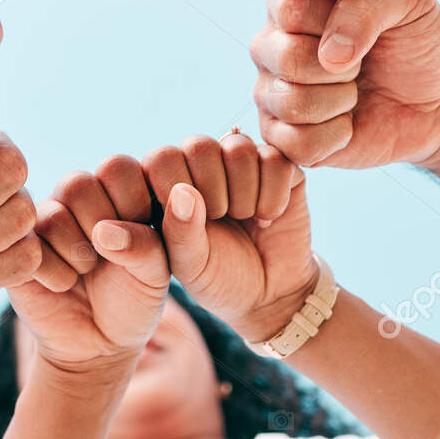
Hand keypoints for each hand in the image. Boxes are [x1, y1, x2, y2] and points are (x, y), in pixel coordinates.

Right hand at [9, 155, 172, 374]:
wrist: (98, 345)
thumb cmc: (132, 301)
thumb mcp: (154, 274)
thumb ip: (146, 244)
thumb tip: (106, 230)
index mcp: (113, 190)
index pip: (117, 167)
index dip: (132, 201)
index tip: (143, 236)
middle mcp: (73, 198)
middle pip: (78, 184)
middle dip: (101, 226)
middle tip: (109, 258)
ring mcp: (41, 221)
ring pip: (53, 215)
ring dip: (78, 254)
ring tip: (86, 272)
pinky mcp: (15, 249)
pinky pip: (28, 247)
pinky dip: (55, 273)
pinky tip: (64, 285)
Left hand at [140, 134, 317, 344]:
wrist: (268, 292)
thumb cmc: (218, 276)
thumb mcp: (191, 264)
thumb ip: (179, 232)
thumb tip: (182, 191)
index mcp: (169, 183)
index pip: (161, 158)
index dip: (175, 186)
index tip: (189, 224)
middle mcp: (202, 164)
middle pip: (200, 146)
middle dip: (212, 191)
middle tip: (221, 219)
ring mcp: (240, 162)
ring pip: (239, 149)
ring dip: (244, 193)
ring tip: (244, 217)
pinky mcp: (277, 166)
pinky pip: (276, 159)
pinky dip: (273, 195)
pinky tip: (267, 217)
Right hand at [251, 0, 439, 167]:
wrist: (438, 100)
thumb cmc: (418, 43)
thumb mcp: (410, 3)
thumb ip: (366, 3)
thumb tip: (328, 47)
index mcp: (293, 1)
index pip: (290, 8)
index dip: (337, 23)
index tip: (368, 24)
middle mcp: (272, 44)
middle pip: (284, 57)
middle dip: (342, 67)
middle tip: (362, 64)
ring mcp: (272, 91)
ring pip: (288, 102)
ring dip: (339, 102)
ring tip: (355, 93)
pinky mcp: (281, 136)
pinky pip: (294, 143)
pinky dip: (335, 137)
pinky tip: (347, 124)